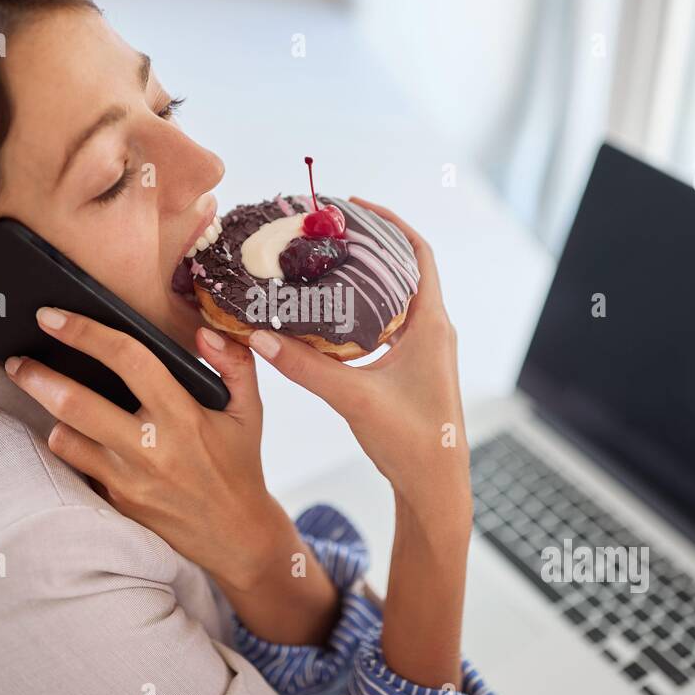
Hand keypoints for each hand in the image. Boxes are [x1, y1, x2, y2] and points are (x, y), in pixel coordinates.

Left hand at [6, 309, 275, 587]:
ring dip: (47, 413)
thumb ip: (235, 364)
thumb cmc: (239, 466)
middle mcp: (151, 447)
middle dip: (37, 376)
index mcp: (183, 415)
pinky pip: (76, 468)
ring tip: (38, 391)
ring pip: (65, 439)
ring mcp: (128, 479)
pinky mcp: (116, 502)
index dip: (84, 333)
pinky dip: (67, 445)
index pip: (127, 360)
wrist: (235, 536)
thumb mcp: (250, 412)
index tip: (51, 316)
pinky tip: (67, 431)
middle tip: (16, 359)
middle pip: (76, 404)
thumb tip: (205, 333)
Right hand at [249, 197, 471, 515]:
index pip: (418, 254)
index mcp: (431, 325)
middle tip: (327, 230)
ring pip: (396, 299)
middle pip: (405, 270)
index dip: (390, 223)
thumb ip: (305, 367)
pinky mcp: (413, 370)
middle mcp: (433, 331)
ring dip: (366, 279)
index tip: (355, 205)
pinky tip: (331, 317)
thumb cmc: (411, 444)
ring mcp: (425, 351)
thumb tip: (259, 336)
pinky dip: (363, 311)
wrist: (435, 489)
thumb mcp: (353, 399)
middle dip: (369, 246)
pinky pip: (389, 325)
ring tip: (325, 263)